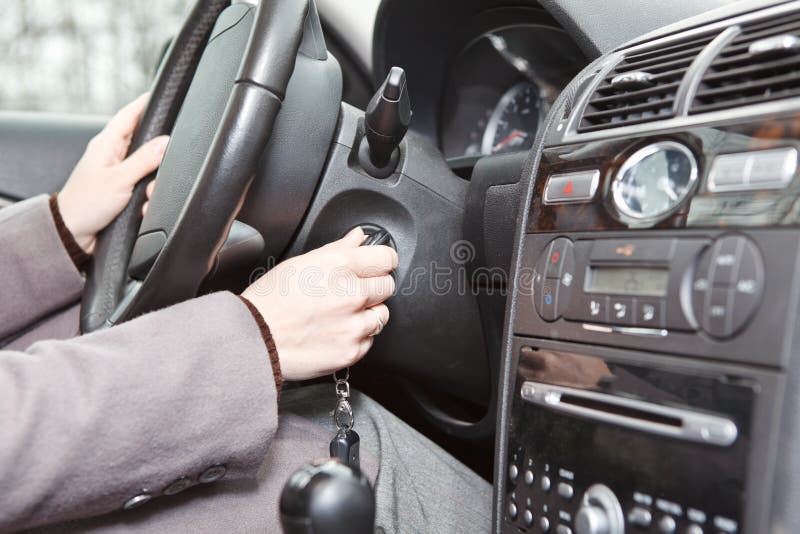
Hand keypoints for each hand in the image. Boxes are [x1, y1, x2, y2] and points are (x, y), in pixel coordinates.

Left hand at [57, 94, 169, 253]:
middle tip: (160, 171)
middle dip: (158, 158)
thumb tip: (166, 142)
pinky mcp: (122, 188)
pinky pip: (145, 186)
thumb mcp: (119, 180)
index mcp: (107, 144)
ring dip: (152, 184)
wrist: (74, 233)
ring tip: (144, 198)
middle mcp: (113, 155)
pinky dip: (147, 197)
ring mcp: (118, 172)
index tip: (161, 93)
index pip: (129, 115)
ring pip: (149, 168)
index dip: (145, 103)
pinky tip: (142, 207)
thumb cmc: (87, 204)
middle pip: (146, 142)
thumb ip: (144, 160)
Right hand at [242, 227, 396, 380]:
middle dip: (373, 287)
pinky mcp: (352, 350)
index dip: (381, 261)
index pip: (386, 258)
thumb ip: (337, 249)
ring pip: (381, 315)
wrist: (253, 339)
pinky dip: (357, 337)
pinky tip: (334, 332)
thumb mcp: (301, 263)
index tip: (377, 266)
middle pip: (387, 286)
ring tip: (339, 315)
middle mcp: (352, 294)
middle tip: (350, 293)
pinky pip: (369, 340)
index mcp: (340, 266)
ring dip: (367, 314)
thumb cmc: (270, 300)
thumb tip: (358, 238)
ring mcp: (354, 325)